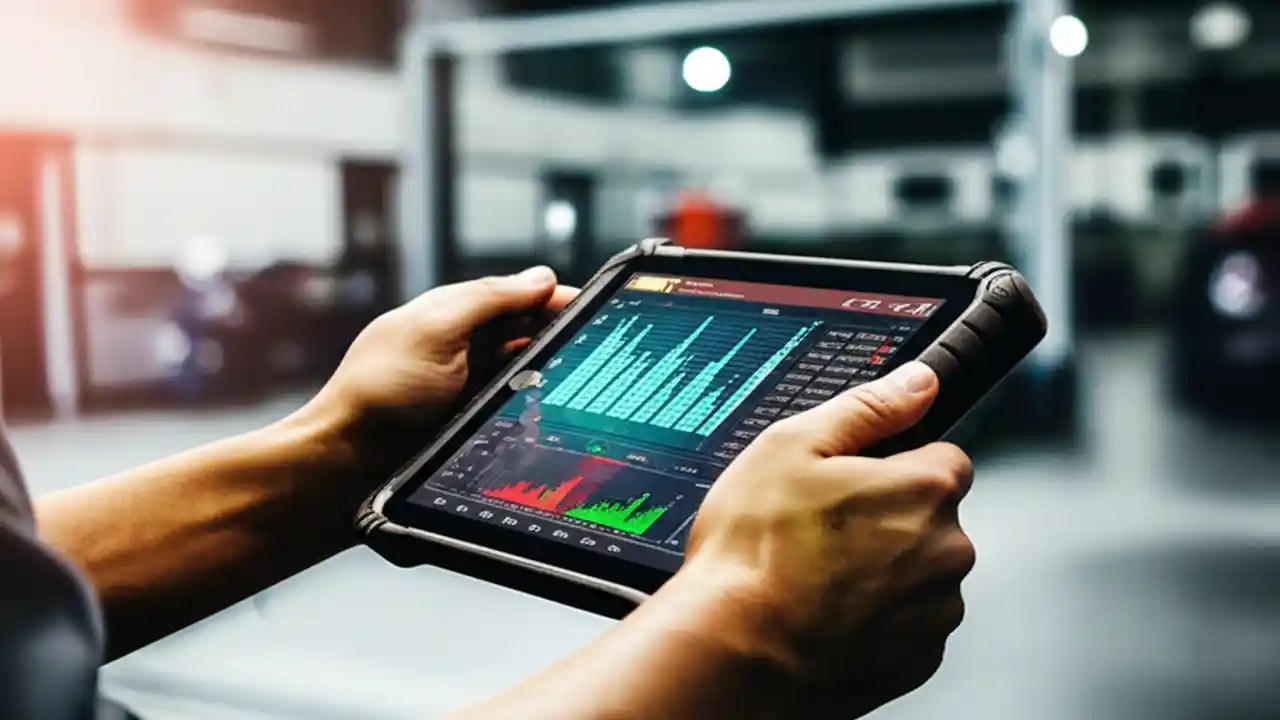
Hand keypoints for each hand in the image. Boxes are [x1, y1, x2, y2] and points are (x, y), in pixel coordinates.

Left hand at [299, 266, 576, 480]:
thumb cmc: (380, 392)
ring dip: (553, 374)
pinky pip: (520, 411)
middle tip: (600, 345)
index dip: (553, 299)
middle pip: (529, 334)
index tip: (594, 306)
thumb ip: (488, 299)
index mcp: (451, 316)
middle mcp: (464, 349)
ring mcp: (471, 390)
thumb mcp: (435, 329)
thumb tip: (542, 278)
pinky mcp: (475, 427)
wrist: (348, 466)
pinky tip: (562, 410)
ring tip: (588, 378)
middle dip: (561, 336)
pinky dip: (540, 407)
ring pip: (530, 375)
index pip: (515, 296)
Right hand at [679, 361, 974, 715]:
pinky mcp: (917, 660)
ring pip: (920, 573)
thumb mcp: (792, 446)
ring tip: (817, 575)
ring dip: (884, 570)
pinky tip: (826, 612)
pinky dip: (877, 618)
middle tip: (822, 529)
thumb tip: (918, 383)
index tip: (854, 482)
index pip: (943, 457)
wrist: (732, 654)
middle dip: (889, 519)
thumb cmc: (754, 554)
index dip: (894, 464)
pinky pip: (908, 624)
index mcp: (925, 489)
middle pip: (932, 518)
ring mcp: (935, 612)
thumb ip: (868, 408)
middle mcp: (946, 551)